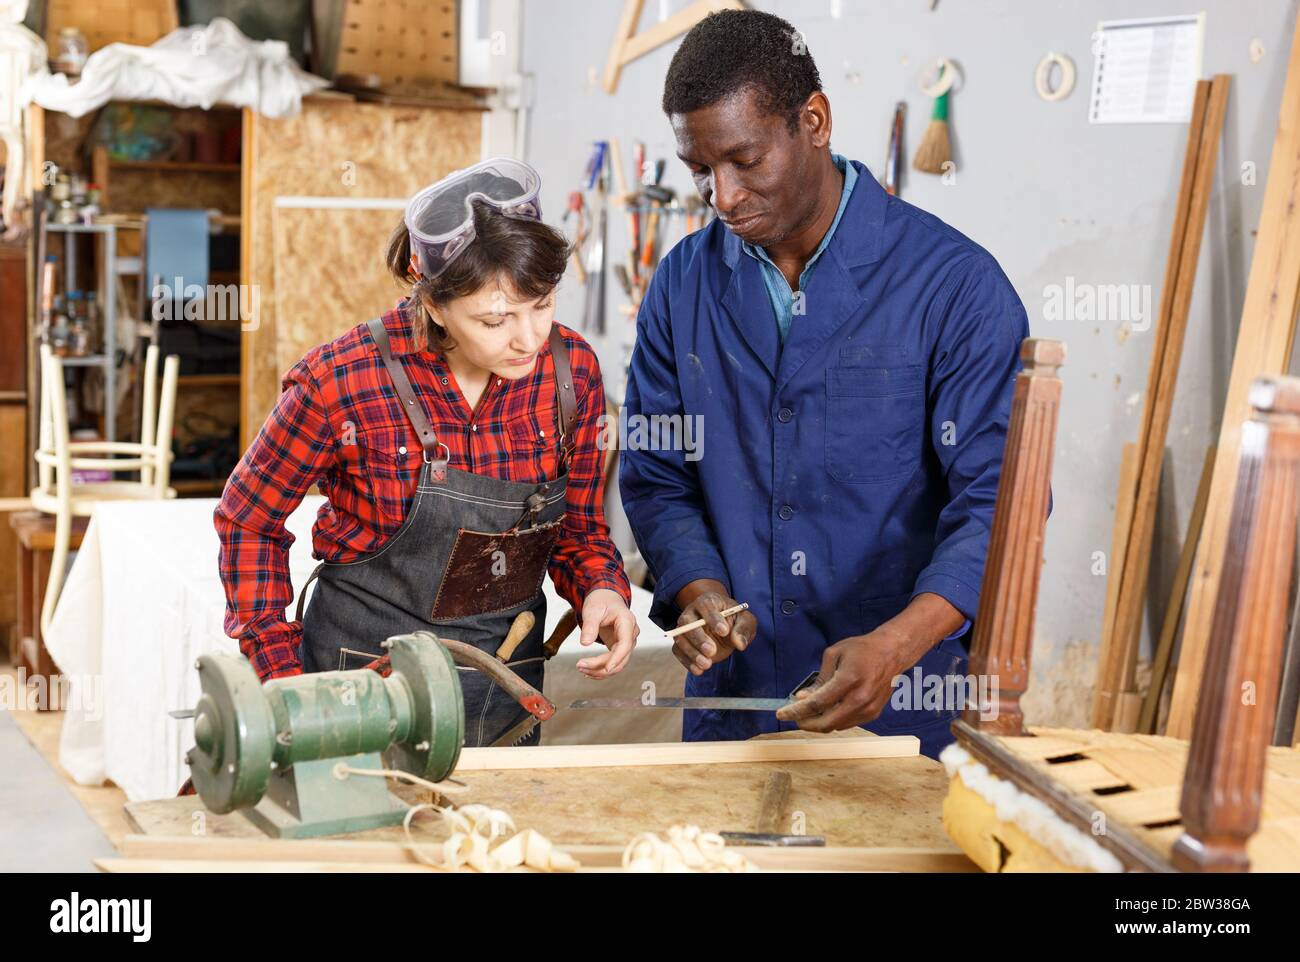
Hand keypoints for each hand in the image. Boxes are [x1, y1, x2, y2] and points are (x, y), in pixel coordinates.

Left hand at [576, 588, 638, 678]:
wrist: (605, 598)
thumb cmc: (600, 601)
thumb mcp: (592, 610)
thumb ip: (590, 626)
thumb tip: (585, 643)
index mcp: (627, 622)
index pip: (625, 644)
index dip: (617, 658)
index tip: (606, 669)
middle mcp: (631, 634)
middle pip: (621, 657)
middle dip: (601, 666)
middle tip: (579, 666)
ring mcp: (627, 642)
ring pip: (618, 664)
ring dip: (600, 670)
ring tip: (581, 668)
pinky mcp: (620, 648)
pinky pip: (614, 662)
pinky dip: (601, 669)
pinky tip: (588, 671)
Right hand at [671, 579, 756, 676]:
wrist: (725, 630)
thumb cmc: (735, 621)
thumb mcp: (746, 621)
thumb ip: (744, 629)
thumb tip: (739, 643)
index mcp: (708, 601)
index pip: (706, 605)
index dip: (713, 618)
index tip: (724, 632)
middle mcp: (692, 612)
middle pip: (687, 621)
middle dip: (699, 638)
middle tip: (712, 651)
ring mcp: (683, 628)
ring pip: (680, 638)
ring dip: (692, 653)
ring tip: (707, 664)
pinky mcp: (682, 643)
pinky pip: (678, 651)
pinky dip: (687, 662)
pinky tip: (699, 670)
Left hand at [775, 627, 913, 731]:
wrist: (892, 653)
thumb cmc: (862, 649)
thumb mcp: (834, 655)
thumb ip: (819, 679)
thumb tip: (803, 697)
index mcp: (848, 680)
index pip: (816, 703)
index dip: (796, 711)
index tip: (781, 714)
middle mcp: (859, 698)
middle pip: (826, 723)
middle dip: (806, 723)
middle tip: (794, 717)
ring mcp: (868, 709)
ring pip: (836, 726)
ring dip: (819, 723)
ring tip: (809, 712)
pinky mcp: (873, 714)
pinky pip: (847, 723)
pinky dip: (833, 720)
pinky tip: (826, 711)